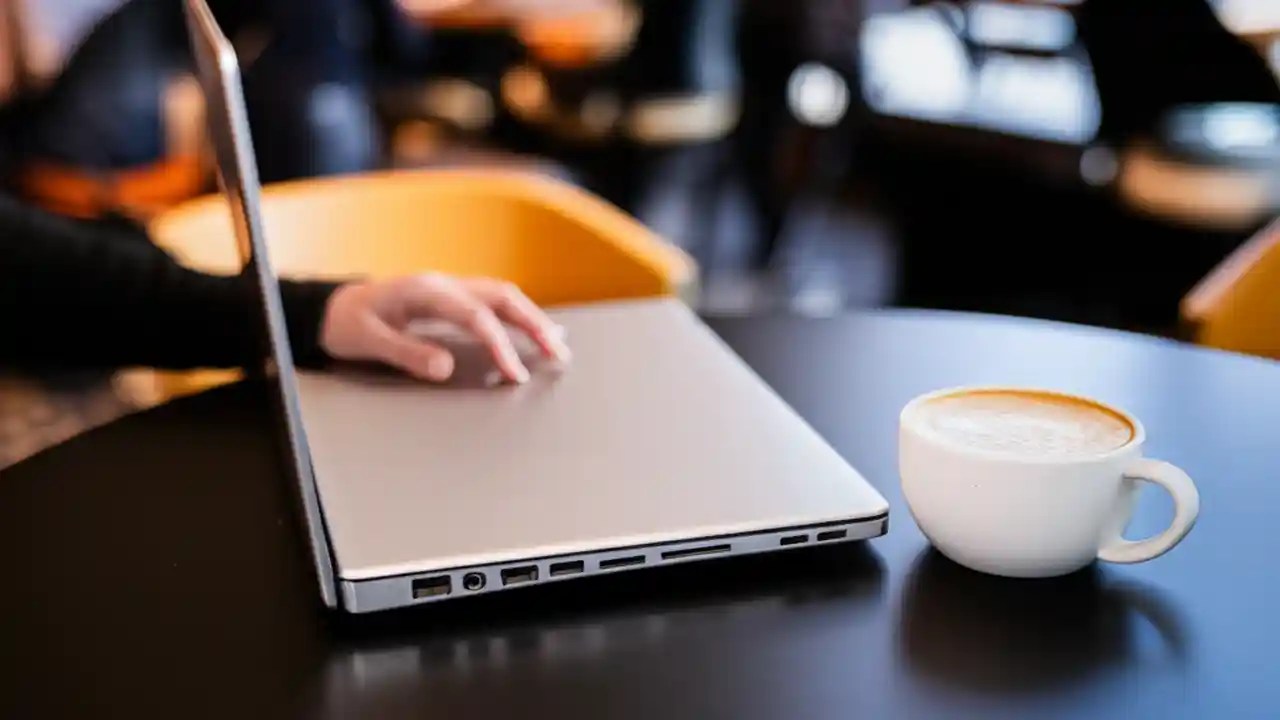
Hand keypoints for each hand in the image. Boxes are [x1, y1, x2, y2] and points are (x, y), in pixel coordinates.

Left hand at [320, 274, 570, 382]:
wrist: (331, 308)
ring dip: (533, 319)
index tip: (514, 375)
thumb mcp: (367, 341)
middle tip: (557, 356)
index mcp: (424, 290)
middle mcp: (443, 284)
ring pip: (503, 297)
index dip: (500, 345)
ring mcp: (449, 289)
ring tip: (558, 347)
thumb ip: (406, 353)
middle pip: (501, 297)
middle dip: (533, 324)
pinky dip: (519, 317)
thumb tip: (446, 367)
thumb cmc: (347, 324)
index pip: (475, 316)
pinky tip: (538, 331)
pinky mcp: (451, 300)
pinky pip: (493, 304)